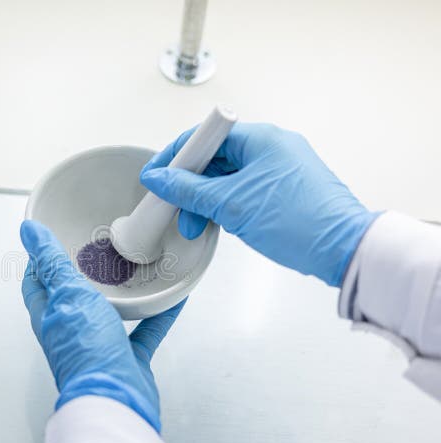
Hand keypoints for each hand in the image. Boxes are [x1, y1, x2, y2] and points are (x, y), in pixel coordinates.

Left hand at [20, 220, 185, 431]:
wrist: (115, 398)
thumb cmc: (86, 352)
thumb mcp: (68, 293)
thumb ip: (51, 261)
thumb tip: (29, 232)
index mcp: (49, 315)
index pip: (37, 282)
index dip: (41, 260)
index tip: (50, 240)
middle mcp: (71, 331)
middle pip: (74, 296)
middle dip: (83, 273)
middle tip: (97, 249)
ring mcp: (98, 345)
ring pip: (109, 313)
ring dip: (121, 293)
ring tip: (134, 270)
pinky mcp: (126, 358)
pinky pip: (143, 331)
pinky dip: (156, 314)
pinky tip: (170, 299)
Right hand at [140, 123, 377, 286]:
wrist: (344, 250)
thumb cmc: (298, 221)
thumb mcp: (231, 204)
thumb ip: (188, 190)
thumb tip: (159, 178)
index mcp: (261, 138)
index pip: (205, 136)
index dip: (175, 156)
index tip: (156, 176)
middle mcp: (272, 147)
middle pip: (215, 157)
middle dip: (190, 185)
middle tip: (175, 209)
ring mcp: (281, 169)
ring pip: (228, 177)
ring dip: (206, 200)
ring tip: (196, 225)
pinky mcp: (286, 190)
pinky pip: (245, 189)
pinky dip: (226, 205)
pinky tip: (218, 224)